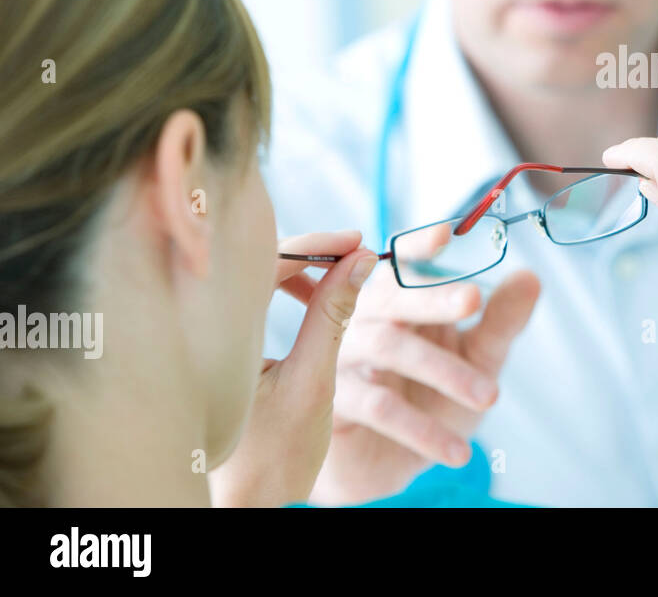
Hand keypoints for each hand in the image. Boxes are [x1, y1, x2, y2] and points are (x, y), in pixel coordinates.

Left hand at [210, 230, 375, 506]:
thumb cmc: (273, 456)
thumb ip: (334, 316)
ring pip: (254, 277)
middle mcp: (203, 330)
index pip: (265, 263)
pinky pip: (252, 298)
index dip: (315, 246)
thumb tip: (362, 262)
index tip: (357, 243)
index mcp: (218, 336)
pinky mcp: (219, 349)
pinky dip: (286, 289)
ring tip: (340, 276)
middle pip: (257, 262)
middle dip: (311, 252)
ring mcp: (207, 338)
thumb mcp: (314, 381)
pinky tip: (314, 298)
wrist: (247, 504)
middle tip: (355, 253)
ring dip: (299, 270)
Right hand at [309, 250, 539, 505]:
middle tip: (474, 299)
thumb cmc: (432, 396)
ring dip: (444, 371)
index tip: (446, 231)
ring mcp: (340, 357)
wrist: (390, 463)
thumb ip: (500, 320)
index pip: (402, 262)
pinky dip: (422, 429)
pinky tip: (458, 450)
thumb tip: (531, 277)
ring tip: (490, 396)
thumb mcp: (477, 357)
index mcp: (396, 298)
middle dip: (433, 297)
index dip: (418, 246)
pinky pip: (378, 407)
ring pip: (389, 349)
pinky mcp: (333, 402)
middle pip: (392, 297)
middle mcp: (362, 318)